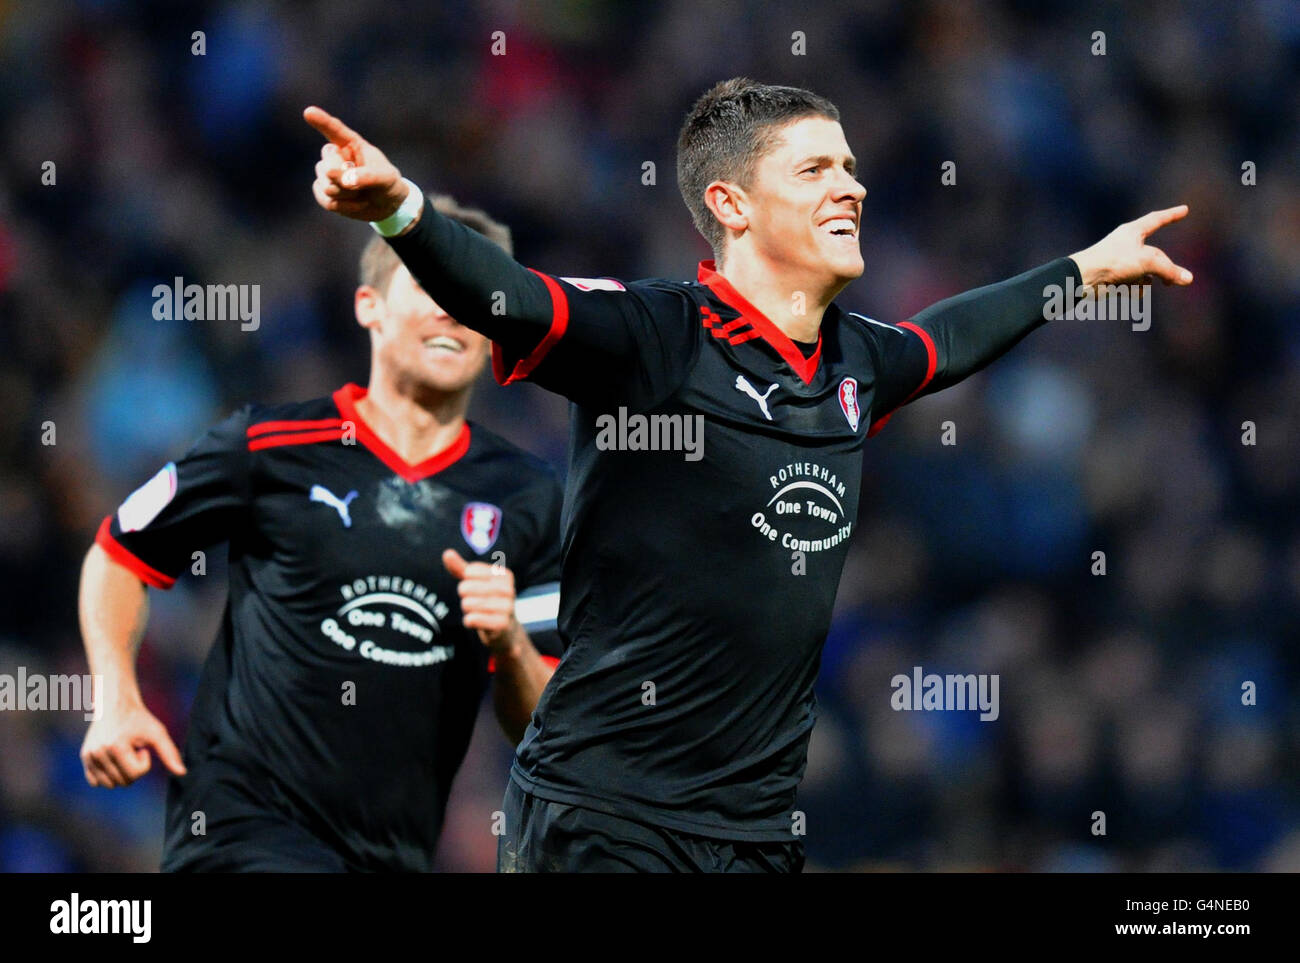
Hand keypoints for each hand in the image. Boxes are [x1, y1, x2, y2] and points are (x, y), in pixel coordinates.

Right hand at [81, 698, 185, 787]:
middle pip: (123, 782)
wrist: (116, 704)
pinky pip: (96, 782)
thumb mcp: (157, 732)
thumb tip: (182, 773)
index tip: (142, 747)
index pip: (135, 774)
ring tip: (123, 752)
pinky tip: (114, 759)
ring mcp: (89, 756)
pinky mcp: (84, 757)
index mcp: (116, 747)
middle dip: (133, 768)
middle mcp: (98, 753)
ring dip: (121, 772)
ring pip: (110, 785)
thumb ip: (169, 753)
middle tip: (132, 748)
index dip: (144, 762)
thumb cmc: (139, 719)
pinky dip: (107, 776)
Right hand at [303, 105, 410, 221]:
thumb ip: (368, 177)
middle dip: (342, 179)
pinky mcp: (325, 192)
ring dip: (346, 195)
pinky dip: (342, 206)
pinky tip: (356, 204)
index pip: (334, 130)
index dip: (322, 121)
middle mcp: (336, 156)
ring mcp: (328, 174)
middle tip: (360, 185)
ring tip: (361, 194)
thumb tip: (345, 180)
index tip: (308, 112)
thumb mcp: (386, 179)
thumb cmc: (388, 185)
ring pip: (325, 184)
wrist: (387, 206)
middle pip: (326, 165)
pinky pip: (324, 199)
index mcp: (352, 145)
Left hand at [442, 549, 521, 653]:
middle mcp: (509, 589)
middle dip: (465, 597)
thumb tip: (447, 553)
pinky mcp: (502, 624)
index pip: (469, 571)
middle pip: (465, 587)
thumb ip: (461, 568)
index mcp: (504, 575)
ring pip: (467, 604)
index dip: (466, 582)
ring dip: (467, 610)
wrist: (505, 630)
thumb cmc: (487, 601)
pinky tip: (479, 622)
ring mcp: (507, 607)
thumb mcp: (475, 582)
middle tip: (477, 603)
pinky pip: (472, 619)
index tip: (478, 590)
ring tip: (479, 613)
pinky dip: (469, 622)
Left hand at [1069, 205, 1193, 287]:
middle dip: (1164, 270)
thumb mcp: (1147, 262)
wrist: (1084, 279)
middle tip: (1174, 281)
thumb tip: (1188, 279)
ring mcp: (1121, 262)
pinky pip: (1133, 284)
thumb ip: (1169, 270)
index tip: (1184, 210)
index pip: (1157, 220)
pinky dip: (1133, 289)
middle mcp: (1127, 245)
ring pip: (1145, 272)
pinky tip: (1126, 291)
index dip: (1172, 215)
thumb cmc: (1113, 261)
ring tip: (1137, 283)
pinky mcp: (1115, 277)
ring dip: (1144, 281)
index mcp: (1133, 232)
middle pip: (1155, 256)